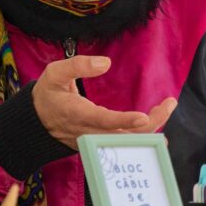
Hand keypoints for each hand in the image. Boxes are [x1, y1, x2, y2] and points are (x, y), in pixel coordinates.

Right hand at [31, 55, 176, 147]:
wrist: (35, 122)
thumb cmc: (47, 94)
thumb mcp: (54, 73)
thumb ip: (77, 65)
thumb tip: (106, 62)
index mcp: (77, 114)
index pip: (103, 120)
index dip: (124, 121)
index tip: (144, 117)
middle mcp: (89, 131)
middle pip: (123, 135)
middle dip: (150, 122)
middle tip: (170, 103)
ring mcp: (95, 140)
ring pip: (127, 140)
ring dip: (151, 127)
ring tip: (167, 107)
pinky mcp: (99, 142)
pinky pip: (123, 142)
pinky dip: (142, 132)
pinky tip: (156, 120)